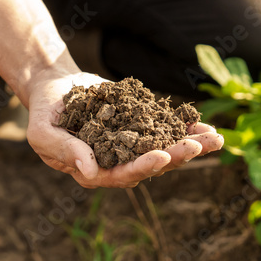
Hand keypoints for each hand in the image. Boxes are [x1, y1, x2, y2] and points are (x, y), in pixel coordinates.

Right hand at [25, 70, 223, 187]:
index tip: (163, 157)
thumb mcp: (44, 132)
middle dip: (178, 156)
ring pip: (167, 150)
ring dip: (192, 146)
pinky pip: (168, 130)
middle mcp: (118, 163)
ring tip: (216, 139)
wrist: (54, 87)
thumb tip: (89, 171)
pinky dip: (188, 129)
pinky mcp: (142, 127)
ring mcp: (133, 146)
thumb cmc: (45, 112)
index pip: (122, 174)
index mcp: (95, 171)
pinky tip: (208, 128)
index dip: (144, 166)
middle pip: (152, 166)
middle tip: (199, 146)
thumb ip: (64, 151)